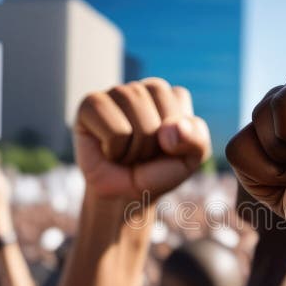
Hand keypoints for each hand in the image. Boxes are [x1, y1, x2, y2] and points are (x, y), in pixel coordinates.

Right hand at [75, 78, 210, 200]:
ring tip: (129, 155)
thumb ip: (196, 140)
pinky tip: (110, 152)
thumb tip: (169, 130)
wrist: (125, 196)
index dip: (176, 132)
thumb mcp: (190, 159)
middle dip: (154, 139)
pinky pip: (111, 126)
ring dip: (136, 146)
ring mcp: (113, 95)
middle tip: (145, 154)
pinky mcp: (88, 106)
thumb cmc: (157, 172)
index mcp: (167, 94)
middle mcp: (140, 89)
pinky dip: (116, 149)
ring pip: (132, 106)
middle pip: (153, 96)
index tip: (168, 148)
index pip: (177, 97)